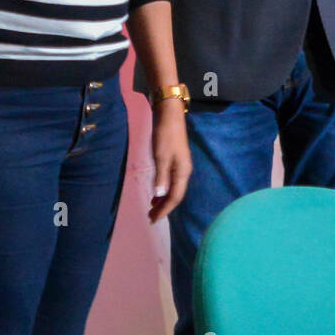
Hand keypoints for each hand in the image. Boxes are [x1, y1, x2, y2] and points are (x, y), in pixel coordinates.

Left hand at [149, 98, 191, 222]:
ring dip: (163, 199)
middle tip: (150, 217)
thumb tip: (161, 196)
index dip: (165, 210)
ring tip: (152, 208)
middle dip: (164, 207)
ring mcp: (179, 166)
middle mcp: (183, 171)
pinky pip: (170, 181)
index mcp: (182, 172)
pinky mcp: (174, 160)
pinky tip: (156, 193)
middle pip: (175, 195)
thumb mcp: (161, 157)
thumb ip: (161, 177)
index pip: (175, 197)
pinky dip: (163, 189)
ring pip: (172, 188)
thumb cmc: (165, 135)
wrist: (169, 115)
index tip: (153, 219)